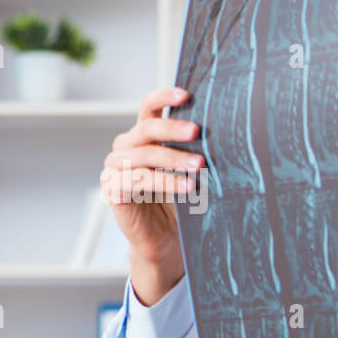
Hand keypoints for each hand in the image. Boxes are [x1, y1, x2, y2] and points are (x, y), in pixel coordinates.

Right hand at [99, 88, 201, 304]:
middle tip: (198, 132)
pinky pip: (138, 180)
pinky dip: (164, 182)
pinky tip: (186, 187)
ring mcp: (115, 168)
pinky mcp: (113, 190)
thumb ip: (195, 150)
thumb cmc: (182, 203)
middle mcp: (125, 148)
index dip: (163, 98)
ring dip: (173, 159)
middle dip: (172, 129)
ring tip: (200, 166)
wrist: (167, 242)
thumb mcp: (190, 172)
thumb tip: (225, 131)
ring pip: (143, 155)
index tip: (186, 95)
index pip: (148, 108)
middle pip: (145, 129)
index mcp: (143, 137)